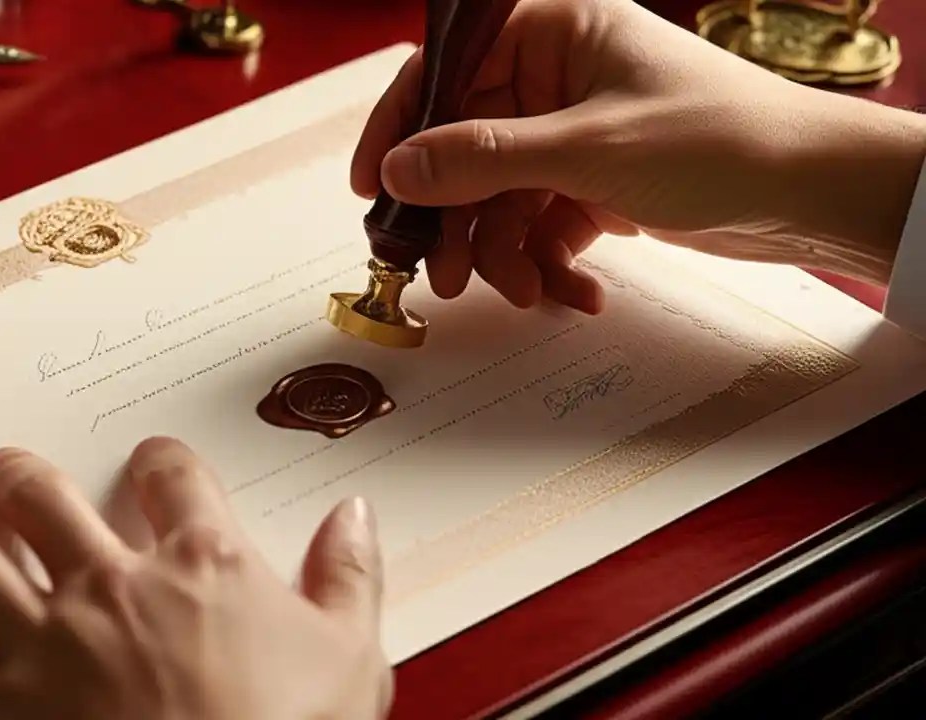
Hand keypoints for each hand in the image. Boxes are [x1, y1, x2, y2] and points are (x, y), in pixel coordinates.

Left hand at [0, 438, 392, 719]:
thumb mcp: (351, 658)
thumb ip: (350, 576)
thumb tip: (353, 515)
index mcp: (200, 563)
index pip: (174, 475)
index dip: (162, 460)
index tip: (155, 463)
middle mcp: (110, 585)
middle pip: (45, 496)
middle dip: (20, 475)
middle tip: (6, 467)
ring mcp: (44, 643)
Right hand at [352, 0, 925, 312]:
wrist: (814, 194)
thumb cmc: (720, 139)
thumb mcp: (585, 147)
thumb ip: (481, 158)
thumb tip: (399, 170)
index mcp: (555, 35)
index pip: (447, 70)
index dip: (401, 127)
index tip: (374, 188)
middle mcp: (558, 80)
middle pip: (467, 148)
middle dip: (456, 217)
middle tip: (443, 273)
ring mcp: (576, 136)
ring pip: (500, 197)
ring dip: (503, 253)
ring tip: (523, 292)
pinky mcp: (596, 185)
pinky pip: (541, 225)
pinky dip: (547, 263)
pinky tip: (572, 293)